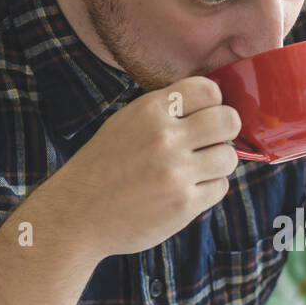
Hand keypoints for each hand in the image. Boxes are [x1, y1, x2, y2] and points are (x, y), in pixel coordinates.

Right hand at [39, 76, 241, 259]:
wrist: (77, 214)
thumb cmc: (103, 168)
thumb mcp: (126, 123)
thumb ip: (165, 112)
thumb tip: (210, 107)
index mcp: (149, 111)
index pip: (208, 90)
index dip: (213, 104)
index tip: (203, 117)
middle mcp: (165, 137)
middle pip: (229, 121)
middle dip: (224, 132)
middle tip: (210, 143)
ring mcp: (176, 172)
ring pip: (229, 157)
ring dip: (217, 164)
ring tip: (195, 170)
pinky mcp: (183, 204)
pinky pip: (220, 187)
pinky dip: (208, 189)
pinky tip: (185, 191)